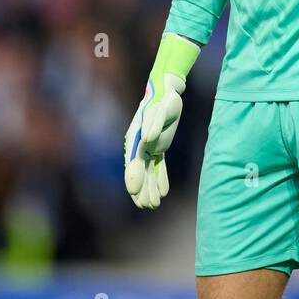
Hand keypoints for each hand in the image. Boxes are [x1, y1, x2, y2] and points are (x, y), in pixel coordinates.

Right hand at [123, 33, 200, 209]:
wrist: (166, 92)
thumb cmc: (161, 100)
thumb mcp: (159, 111)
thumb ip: (153, 125)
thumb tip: (147, 141)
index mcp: (135, 138)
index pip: (132, 162)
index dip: (133, 177)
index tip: (134, 192)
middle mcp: (139, 145)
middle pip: (138, 171)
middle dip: (142, 189)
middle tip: (145, 206)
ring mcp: (148, 147)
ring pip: (148, 171)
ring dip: (150, 188)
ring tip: (153, 205)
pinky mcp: (158, 147)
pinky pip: (158, 166)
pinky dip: (160, 178)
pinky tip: (163, 192)